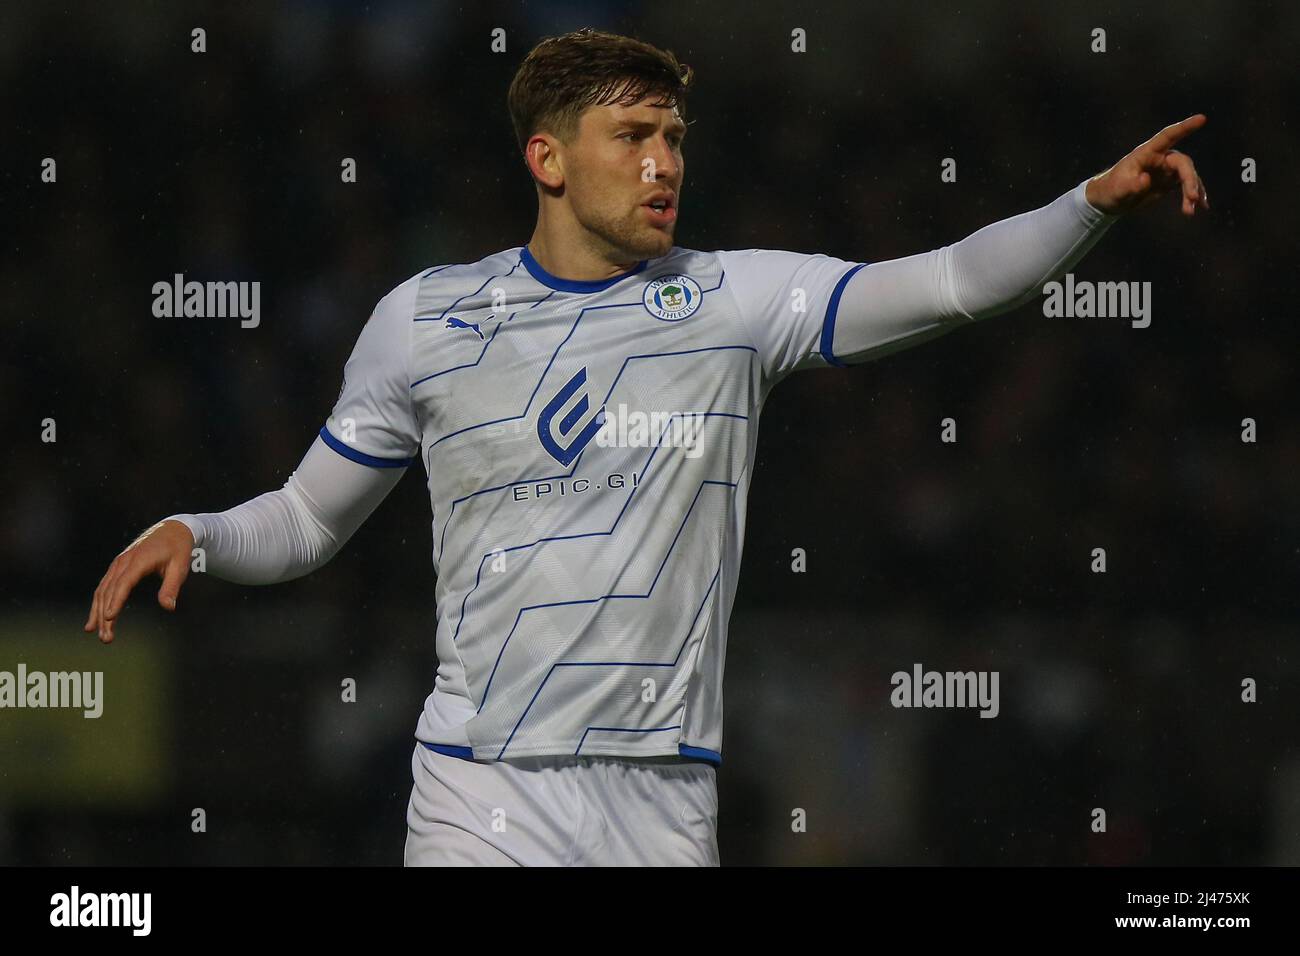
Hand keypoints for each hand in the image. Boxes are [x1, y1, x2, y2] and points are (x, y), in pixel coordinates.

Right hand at [85, 519, 194, 643]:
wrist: (172, 530)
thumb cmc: (178, 550)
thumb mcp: (180, 566)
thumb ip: (172, 586)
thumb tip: (168, 607)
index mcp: (139, 560)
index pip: (124, 583)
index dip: (116, 600)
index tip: (109, 617)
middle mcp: (123, 561)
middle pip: (110, 590)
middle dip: (104, 615)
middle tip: (106, 638)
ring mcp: (118, 564)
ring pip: (103, 590)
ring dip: (98, 612)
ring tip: (96, 633)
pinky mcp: (117, 568)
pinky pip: (105, 587)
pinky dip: (99, 603)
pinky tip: (96, 619)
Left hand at [1085, 114, 1208, 216]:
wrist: (1110, 200)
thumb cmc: (1110, 190)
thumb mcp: (1117, 190)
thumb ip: (1130, 185)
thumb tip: (1146, 180)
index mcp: (1147, 153)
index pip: (1167, 136)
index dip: (1185, 127)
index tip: (1202, 118)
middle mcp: (1160, 158)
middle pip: (1182, 163)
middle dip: (1189, 179)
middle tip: (1191, 197)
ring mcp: (1166, 170)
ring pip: (1187, 176)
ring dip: (1192, 192)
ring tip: (1189, 211)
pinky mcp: (1169, 182)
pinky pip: (1186, 186)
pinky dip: (1193, 196)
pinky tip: (1201, 206)